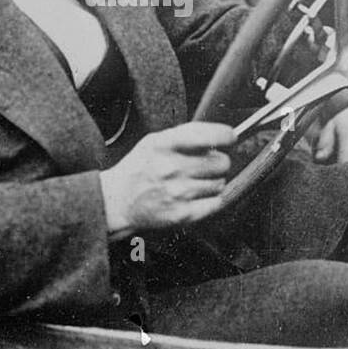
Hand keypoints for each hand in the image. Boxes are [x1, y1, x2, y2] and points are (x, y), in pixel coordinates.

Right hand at [99, 122, 235, 236]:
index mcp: (164, 145)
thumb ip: (186, 135)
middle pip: (221, 162)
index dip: (226, 136)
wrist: (117, 202)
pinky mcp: (182, 214)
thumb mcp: (155, 141)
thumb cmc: (140, 168)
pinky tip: (197, 196)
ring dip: (213, 182)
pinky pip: (216, 203)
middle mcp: (171, 168)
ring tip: (196, 182)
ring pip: (220, 183)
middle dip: (218, 162)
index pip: (209, 136)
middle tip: (207, 165)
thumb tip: (224, 134)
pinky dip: (211, 199)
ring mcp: (177, 193)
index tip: (230, 138)